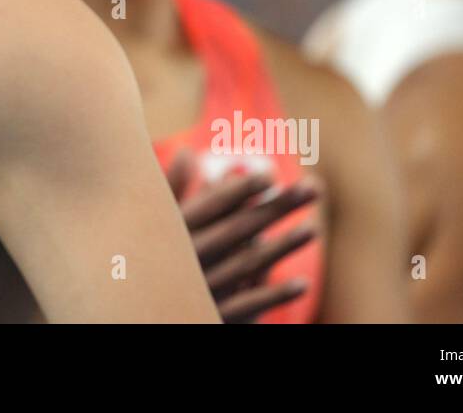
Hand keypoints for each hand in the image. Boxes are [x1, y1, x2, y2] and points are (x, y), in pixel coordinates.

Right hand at [167, 147, 320, 322]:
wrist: (149, 306)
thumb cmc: (153, 254)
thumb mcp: (160, 220)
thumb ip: (173, 188)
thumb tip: (187, 150)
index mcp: (176, 230)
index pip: (214, 206)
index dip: (243, 189)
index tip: (272, 173)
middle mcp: (189, 257)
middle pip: (239, 230)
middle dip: (277, 208)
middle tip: (313, 188)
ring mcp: (203, 287)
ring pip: (246, 265)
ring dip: (282, 248)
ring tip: (313, 229)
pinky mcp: (213, 313)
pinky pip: (246, 306)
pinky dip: (274, 296)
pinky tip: (303, 285)